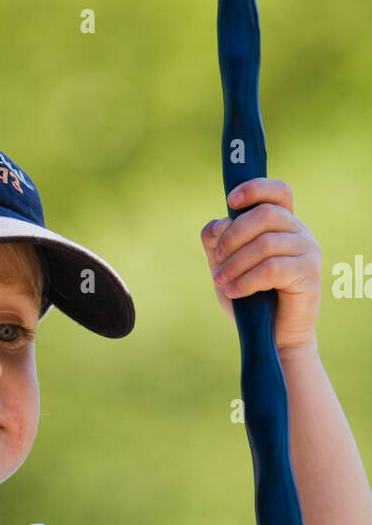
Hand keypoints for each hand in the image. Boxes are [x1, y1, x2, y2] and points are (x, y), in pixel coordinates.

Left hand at [200, 178, 320, 352]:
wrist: (271, 335)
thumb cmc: (250, 297)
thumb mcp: (225, 265)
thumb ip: (217, 242)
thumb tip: (218, 223)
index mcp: (282, 223)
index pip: (277, 191)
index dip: (255, 189)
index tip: (230, 202)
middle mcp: (299, 231)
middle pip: (265, 214)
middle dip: (233, 236)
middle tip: (216, 260)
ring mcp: (308, 251)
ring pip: (265, 243)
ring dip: (235, 263)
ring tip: (221, 281)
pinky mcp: (310, 274)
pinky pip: (272, 268)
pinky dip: (247, 280)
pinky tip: (235, 292)